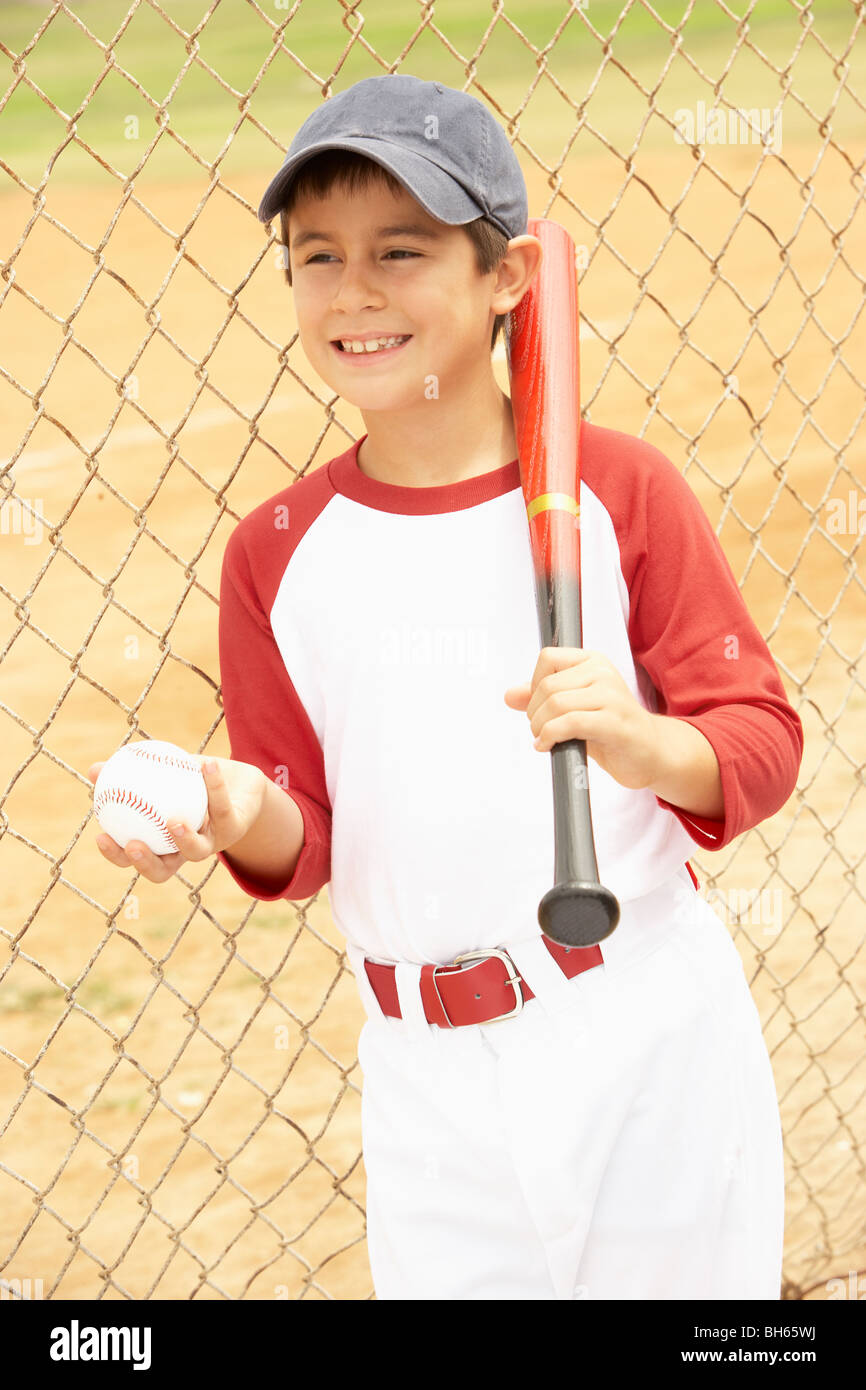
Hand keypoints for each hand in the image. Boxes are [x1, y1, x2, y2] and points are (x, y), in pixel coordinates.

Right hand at [87, 755, 266, 883]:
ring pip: (197, 851)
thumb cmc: (193, 782)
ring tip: (173, 821)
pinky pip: (222, 806)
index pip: (134, 858)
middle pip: (162, 871)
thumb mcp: (162, 774)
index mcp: (164, 843)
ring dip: (184, 838)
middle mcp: (186, 850)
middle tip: (132, 844)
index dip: (117, 856)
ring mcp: (213, 843)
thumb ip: (130, 774)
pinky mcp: (236, 827)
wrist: (241, 783)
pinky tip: (206, 765)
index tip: (101, 836)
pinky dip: (214, 785)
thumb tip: (94, 769)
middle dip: (145, 864)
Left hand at [504, 647, 658, 790]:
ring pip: (556, 703)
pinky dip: (550, 736)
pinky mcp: (615, 722)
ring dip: (541, 727)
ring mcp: (612, 696)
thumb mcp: (573, 708)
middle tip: (539, 730)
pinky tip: (548, 746)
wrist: (650, 753)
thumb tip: (510, 695)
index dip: (533, 685)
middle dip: (534, 713)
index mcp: (593, 662)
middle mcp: (603, 673)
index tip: (539, 707)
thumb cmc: (611, 729)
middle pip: (547, 685)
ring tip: (544, 739)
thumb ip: (542, 699)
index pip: (547, 658)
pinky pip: (570, 723)